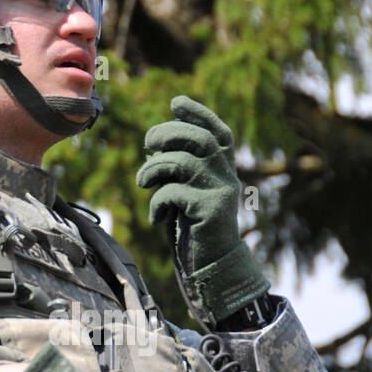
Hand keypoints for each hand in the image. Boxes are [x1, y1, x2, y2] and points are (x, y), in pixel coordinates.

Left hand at [137, 96, 267, 324]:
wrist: (211, 268)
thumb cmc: (193, 230)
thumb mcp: (186, 193)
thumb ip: (179, 169)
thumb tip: (156, 142)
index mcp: (224, 169)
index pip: (217, 132)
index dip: (198, 114)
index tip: (175, 102)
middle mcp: (228, 176)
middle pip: (198, 139)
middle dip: (167, 134)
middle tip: (148, 144)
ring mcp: (221, 193)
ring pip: (182, 161)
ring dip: (153, 168)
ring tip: (143, 181)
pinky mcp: (210, 211)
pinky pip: (173, 192)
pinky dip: (157, 202)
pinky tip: (156, 217)